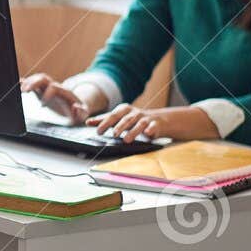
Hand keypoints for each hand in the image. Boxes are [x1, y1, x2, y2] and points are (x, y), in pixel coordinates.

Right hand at [20, 73, 89, 123]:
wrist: (76, 108)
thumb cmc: (78, 113)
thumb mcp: (82, 115)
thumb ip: (81, 112)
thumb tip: (76, 106)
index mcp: (64, 92)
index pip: (54, 87)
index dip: (47, 94)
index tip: (42, 105)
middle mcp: (55, 87)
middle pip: (43, 78)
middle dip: (33, 83)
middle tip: (25, 91)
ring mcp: (48, 88)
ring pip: (37, 78)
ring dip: (28, 82)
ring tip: (20, 90)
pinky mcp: (43, 91)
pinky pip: (34, 83)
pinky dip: (26, 82)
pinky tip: (19, 83)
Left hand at [87, 103, 218, 142]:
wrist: (162, 120)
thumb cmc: (137, 120)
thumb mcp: (122, 119)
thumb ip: (106, 120)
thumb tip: (88, 122)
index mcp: (124, 111)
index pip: (112, 115)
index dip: (103, 121)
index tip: (94, 128)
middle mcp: (134, 113)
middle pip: (124, 118)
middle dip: (115, 125)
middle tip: (108, 134)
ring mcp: (145, 118)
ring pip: (137, 123)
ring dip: (131, 131)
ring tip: (125, 139)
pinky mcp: (156, 124)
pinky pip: (153, 126)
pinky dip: (150, 129)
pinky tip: (148, 133)